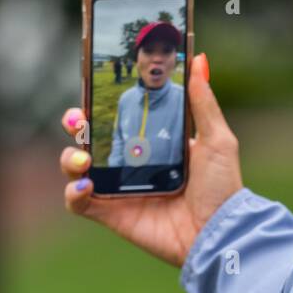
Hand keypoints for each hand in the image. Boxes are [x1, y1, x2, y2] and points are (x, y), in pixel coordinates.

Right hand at [60, 54, 241, 266]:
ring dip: (69, 158)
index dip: (98, 104)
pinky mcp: (113, 216)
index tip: (89, 89)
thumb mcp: (217, 139)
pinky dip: (73, 192)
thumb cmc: (223, 188)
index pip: (116, 118)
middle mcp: (132, 165)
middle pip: (89, 139)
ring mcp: (119, 190)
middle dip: (74, 125)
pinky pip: (79, 203)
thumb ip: (202, 102)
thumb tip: (200, 59)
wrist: (220, 233)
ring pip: (76, 169)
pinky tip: (85, 183)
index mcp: (152, 143)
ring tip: (83, 157)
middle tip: (77, 121)